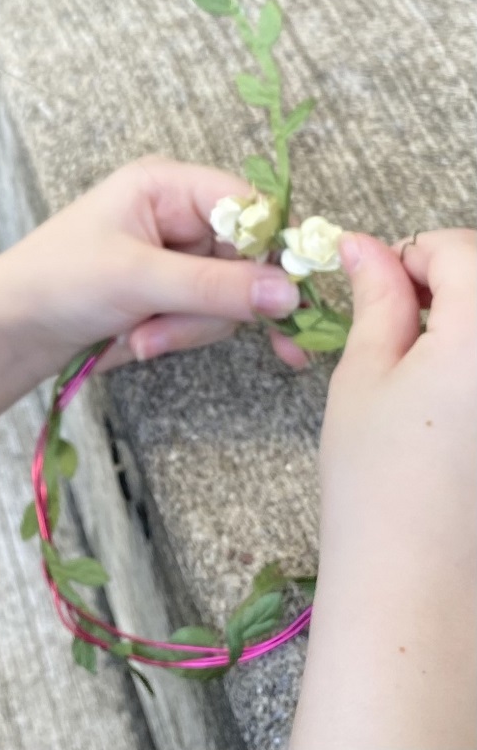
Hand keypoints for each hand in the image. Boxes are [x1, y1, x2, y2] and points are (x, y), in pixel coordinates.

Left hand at [0, 155, 306, 375]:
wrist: (12, 329)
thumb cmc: (58, 281)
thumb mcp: (137, 279)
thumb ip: (216, 286)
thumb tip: (291, 293)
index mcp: (168, 185)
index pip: (250, 206)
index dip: (272, 249)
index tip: (286, 295)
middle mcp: (179, 215)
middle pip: (247, 258)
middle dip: (212, 304)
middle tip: (164, 330)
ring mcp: (178, 257)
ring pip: (232, 296)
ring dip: (190, 327)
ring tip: (140, 338)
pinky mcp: (173, 294)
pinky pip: (208, 317)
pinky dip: (180, 335)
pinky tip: (140, 343)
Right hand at [290, 230, 475, 748]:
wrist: (418, 583)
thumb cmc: (377, 480)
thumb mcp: (364, 376)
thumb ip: (375, 300)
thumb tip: (362, 246)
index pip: (463, 251)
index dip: (414, 256)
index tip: (380, 285)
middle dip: (448, 282)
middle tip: (401, 323)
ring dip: (468, 323)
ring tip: (428, 365)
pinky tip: (457, 399)